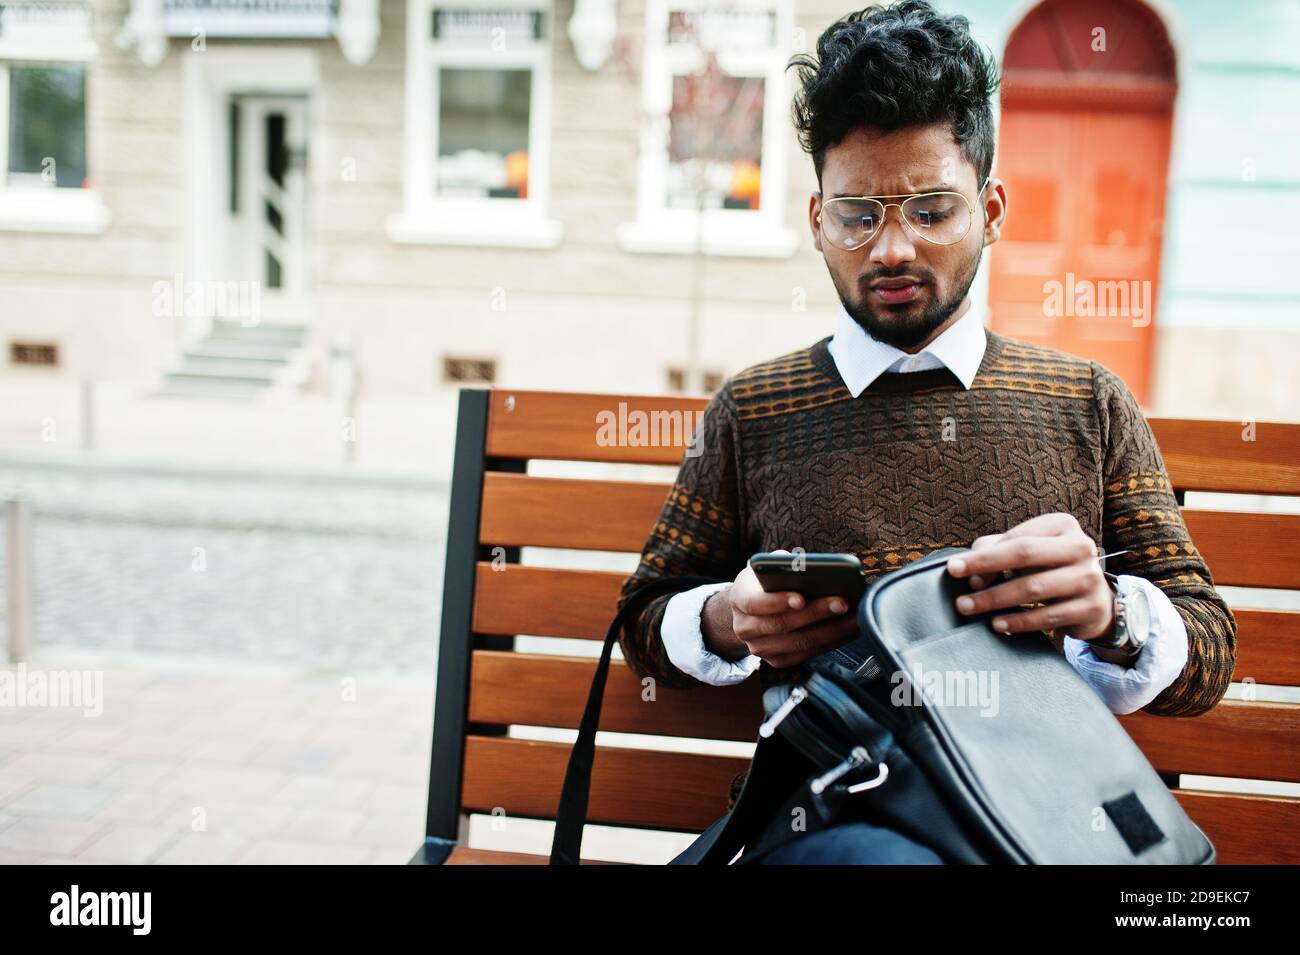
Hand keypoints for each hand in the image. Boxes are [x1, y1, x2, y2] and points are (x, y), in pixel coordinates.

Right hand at [703, 549, 858, 667]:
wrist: (752, 610)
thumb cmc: (766, 582)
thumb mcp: (767, 568)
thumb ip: (783, 565)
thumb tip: (810, 567)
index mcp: (739, 599)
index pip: (754, 603)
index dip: (778, 601)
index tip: (802, 597)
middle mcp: (744, 628)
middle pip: (781, 625)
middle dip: (816, 614)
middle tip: (843, 603)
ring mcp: (759, 648)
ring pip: (798, 644)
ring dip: (830, 631)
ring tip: (854, 618)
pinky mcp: (776, 661)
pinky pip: (806, 656)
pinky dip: (830, 643)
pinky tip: (848, 631)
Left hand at [944, 513, 1115, 640]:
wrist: (1096, 599)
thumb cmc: (1051, 568)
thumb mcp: (1029, 551)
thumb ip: (997, 550)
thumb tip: (972, 571)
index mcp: (1062, 525)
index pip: (1016, 537)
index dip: (983, 554)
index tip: (955, 569)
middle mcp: (1080, 547)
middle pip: (1025, 554)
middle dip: (986, 570)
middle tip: (958, 587)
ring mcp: (1089, 577)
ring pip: (1034, 588)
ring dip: (995, 600)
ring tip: (969, 608)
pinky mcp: (1092, 607)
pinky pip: (1048, 616)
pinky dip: (1018, 621)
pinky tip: (997, 624)